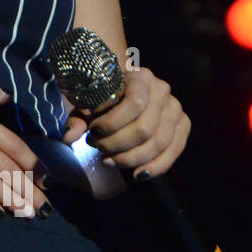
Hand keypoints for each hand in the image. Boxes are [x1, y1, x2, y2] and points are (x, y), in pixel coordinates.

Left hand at [60, 65, 189, 179]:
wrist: (126, 92)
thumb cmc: (104, 98)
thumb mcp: (89, 104)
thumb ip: (78, 119)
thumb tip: (68, 137)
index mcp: (141, 77)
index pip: (134, 104)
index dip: (113, 123)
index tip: (93, 132)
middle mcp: (163, 90)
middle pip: (145, 128)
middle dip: (118, 144)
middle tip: (98, 149)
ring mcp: (175, 108)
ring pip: (159, 142)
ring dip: (132, 158)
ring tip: (109, 161)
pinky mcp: (183, 125)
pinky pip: (174, 151)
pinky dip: (156, 166)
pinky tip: (137, 174)